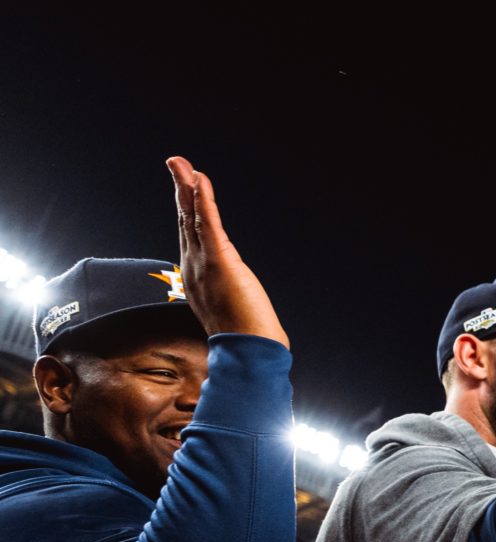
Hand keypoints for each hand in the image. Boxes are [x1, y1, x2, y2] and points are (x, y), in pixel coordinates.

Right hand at [166, 157, 286, 346]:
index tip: (188, 187)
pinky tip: (200, 181)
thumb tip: (242, 305)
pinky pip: (209, 224)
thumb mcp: (233, 311)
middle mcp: (194, 267)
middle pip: (186, 220)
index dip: (188, 208)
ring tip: (180, 163)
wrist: (249, 354)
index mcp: (197, 276)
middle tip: (176, 163)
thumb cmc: (246, 340)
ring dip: (187, 187)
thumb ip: (231, 300)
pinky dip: (204, 200)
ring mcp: (204, 264)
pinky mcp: (220, 262)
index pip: (190, 234)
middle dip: (181, 190)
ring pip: (192, 217)